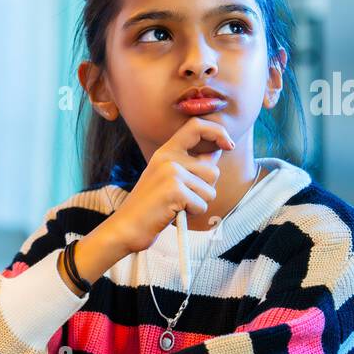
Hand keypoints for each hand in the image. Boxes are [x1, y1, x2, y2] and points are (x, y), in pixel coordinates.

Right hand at [104, 116, 234, 252]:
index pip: (196, 126)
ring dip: (198, 203)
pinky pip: (202, 204)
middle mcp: (168, 158)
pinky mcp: (175, 190)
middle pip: (212, 170)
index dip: (217, 131)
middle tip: (183, 198)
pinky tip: (174, 213)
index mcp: (165, 151)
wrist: (125, 227)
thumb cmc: (150, 207)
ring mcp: (171, 173)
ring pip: (210, 190)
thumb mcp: (166, 177)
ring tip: (176, 205)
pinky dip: (192, 214)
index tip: (227, 144)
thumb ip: (190, 164)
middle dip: (205, 190)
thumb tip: (218, 150)